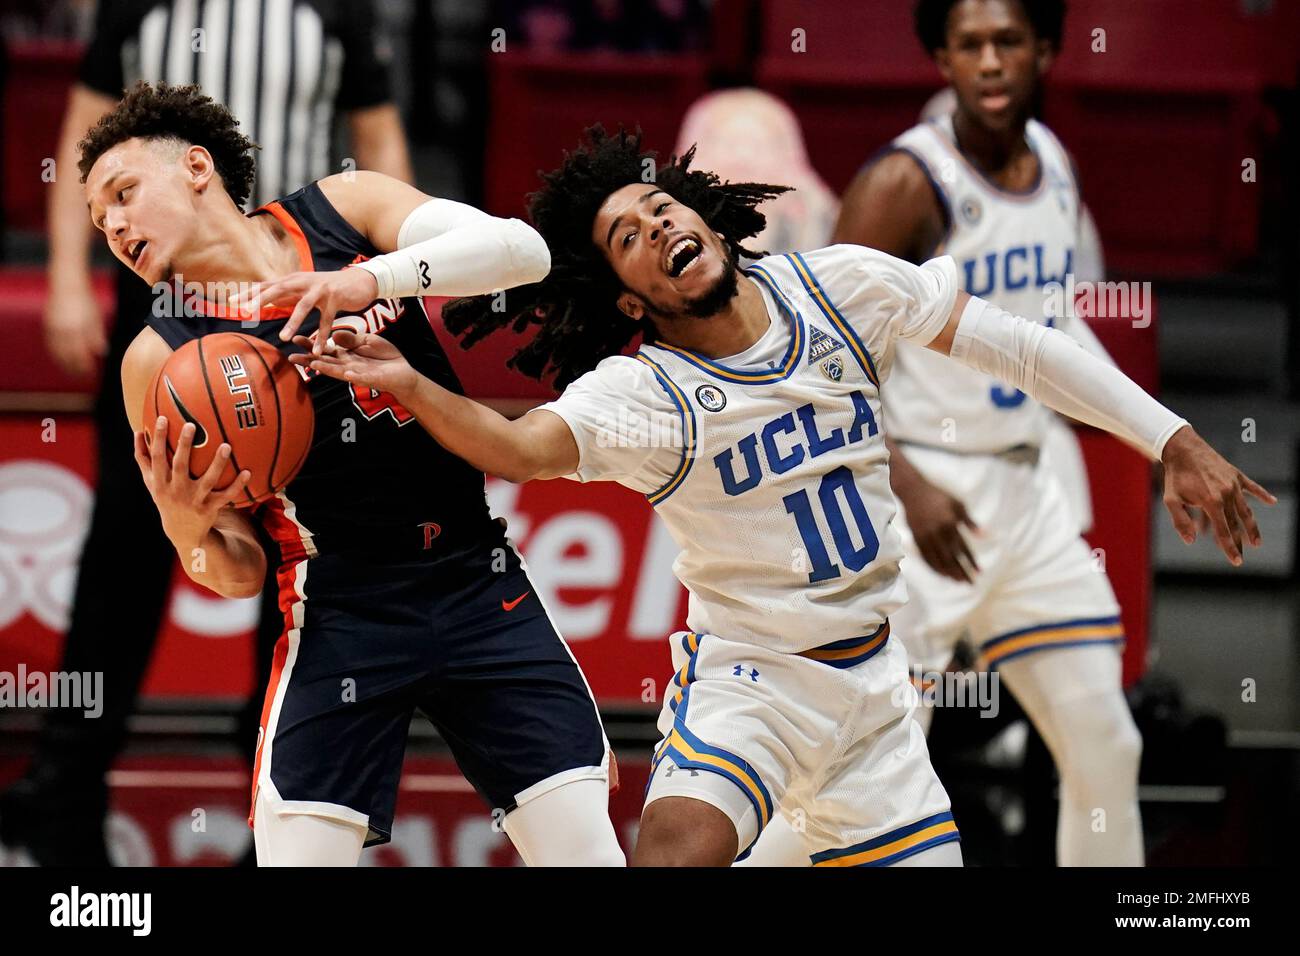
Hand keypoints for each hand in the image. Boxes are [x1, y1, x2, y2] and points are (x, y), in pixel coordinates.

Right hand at [43, 278, 105, 375]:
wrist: (67, 285)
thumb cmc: (86, 301)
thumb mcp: (96, 318)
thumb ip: (97, 336)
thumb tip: (102, 352)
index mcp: (78, 330)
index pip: (80, 355)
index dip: (85, 366)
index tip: (91, 373)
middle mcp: (63, 331)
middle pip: (68, 356)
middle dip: (74, 368)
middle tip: (82, 376)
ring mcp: (53, 328)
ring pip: (57, 352)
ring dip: (64, 364)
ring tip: (71, 370)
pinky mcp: (47, 325)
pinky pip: (50, 344)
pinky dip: (56, 353)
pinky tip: (62, 358)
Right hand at [134, 417, 251, 547]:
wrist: (181, 531)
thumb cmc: (166, 497)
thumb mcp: (151, 482)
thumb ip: (143, 458)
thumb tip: (137, 432)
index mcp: (160, 482)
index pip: (157, 457)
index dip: (158, 438)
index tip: (162, 418)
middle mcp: (176, 490)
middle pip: (179, 465)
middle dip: (184, 445)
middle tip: (192, 425)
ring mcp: (194, 499)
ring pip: (207, 480)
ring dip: (217, 463)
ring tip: (227, 446)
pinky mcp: (210, 507)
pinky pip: (226, 495)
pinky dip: (237, 485)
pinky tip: (247, 472)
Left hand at [229, 267, 378, 353]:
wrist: (360, 281)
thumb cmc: (331, 288)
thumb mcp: (306, 289)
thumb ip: (288, 294)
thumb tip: (267, 301)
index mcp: (294, 280)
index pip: (268, 285)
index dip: (249, 292)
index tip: (232, 302)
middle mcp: (304, 282)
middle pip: (278, 289)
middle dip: (260, 300)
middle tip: (246, 312)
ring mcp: (320, 289)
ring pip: (302, 306)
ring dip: (293, 322)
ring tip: (283, 338)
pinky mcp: (336, 299)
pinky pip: (326, 320)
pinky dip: (322, 335)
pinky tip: (317, 349)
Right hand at [288, 329, 419, 401]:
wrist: (403, 371)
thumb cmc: (383, 356)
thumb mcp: (366, 341)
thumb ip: (351, 339)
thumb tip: (334, 334)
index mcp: (345, 354)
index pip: (324, 349)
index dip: (310, 345)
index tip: (295, 338)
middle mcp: (347, 365)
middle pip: (325, 362)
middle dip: (309, 360)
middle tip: (291, 357)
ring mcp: (358, 373)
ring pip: (339, 372)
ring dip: (326, 369)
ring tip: (314, 364)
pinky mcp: (372, 379)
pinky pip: (362, 377)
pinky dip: (354, 375)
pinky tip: (347, 372)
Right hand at [899, 479, 980, 582]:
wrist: (912, 491)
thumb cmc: (938, 496)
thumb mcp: (957, 504)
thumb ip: (969, 521)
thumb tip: (984, 535)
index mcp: (950, 524)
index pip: (963, 547)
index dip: (971, 560)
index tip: (979, 571)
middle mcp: (937, 533)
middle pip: (952, 557)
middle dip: (962, 571)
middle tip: (971, 582)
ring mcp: (925, 537)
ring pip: (938, 559)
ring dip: (949, 572)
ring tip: (958, 581)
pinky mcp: (916, 538)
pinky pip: (926, 557)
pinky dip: (934, 567)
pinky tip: (942, 573)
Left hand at [1160, 425, 1274, 565]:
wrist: (1182, 448)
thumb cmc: (1175, 476)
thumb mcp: (1171, 500)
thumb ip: (1181, 521)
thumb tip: (1191, 541)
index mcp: (1211, 502)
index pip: (1224, 531)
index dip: (1230, 547)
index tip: (1237, 561)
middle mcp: (1226, 494)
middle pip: (1236, 523)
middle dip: (1239, 541)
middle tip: (1243, 554)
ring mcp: (1233, 484)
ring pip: (1245, 509)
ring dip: (1251, 526)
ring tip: (1257, 541)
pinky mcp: (1236, 474)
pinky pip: (1252, 487)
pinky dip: (1262, 494)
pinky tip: (1272, 501)